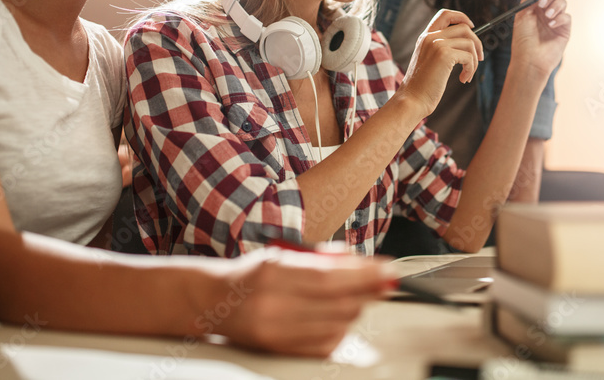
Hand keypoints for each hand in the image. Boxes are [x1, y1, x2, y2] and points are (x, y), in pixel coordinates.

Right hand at [218, 249, 392, 356]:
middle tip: (380, 282)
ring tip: (352, 297)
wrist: (215, 301)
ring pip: (338, 325)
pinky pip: (327, 344)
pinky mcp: (282, 350)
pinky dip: (340, 329)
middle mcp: (275, 305)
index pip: (331, 277)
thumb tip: (363, 263)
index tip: (388, 271)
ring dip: (355, 309)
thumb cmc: (251, 274)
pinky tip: (335, 316)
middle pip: (340, 304)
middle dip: (367, 292)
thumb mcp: (284, 254)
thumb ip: (323, 257)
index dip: (366, 275)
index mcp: (275, 273)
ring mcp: (278, 332)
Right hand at [399, 9, 483, 116]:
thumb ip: (441, 50)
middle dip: (477, 43)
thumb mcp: (430, 62)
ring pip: (469, 42)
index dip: (462, 17)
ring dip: (474, 60)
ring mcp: (437, 44)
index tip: (472, 28)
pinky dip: (471, 69)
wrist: (412, 100)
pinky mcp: (444, 55)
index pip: (445, 14)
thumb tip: (467, 45)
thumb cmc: (422, 86)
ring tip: (467, 75)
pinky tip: (463, 80)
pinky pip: (469, 56)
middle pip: (464, 27)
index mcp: (425, 37)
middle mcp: (430, 37)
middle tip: (479, 58)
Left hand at [512, 0, 570, 79]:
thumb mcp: (522, 13)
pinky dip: (559, 18)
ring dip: (554, 6)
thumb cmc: (522, 39)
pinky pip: (567, 16)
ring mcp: (556, 19)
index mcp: (535, 4)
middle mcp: (546, 10)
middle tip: (541, 3)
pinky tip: (551, 25)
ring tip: (546, 16)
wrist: (529, 59)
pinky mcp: (564, 29)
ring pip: (562, 2)